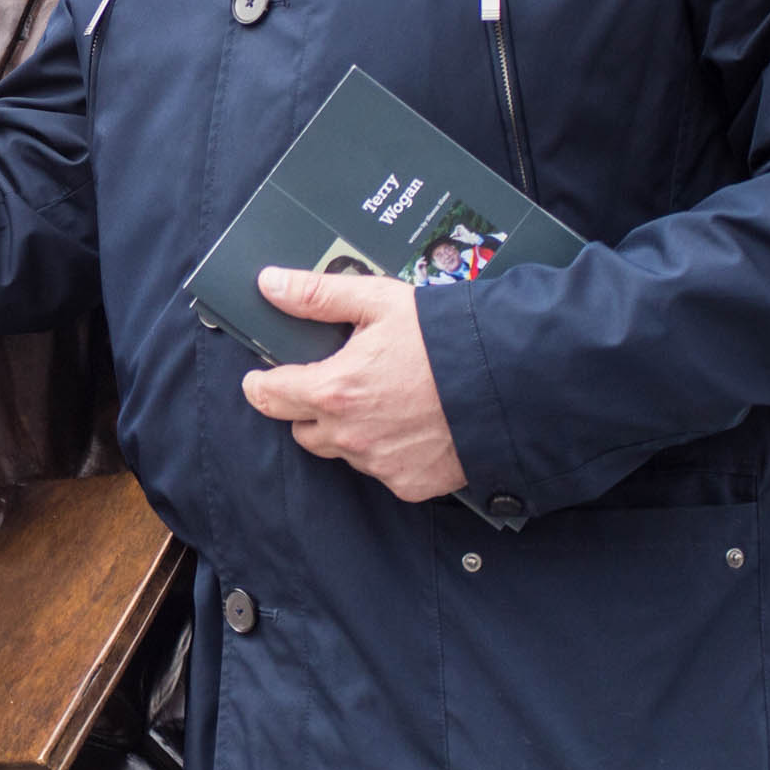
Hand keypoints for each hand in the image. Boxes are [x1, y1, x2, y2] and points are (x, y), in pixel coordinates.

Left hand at [242, 267, 467, 500]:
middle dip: (308, 408)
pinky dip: (387, 451)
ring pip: (342, 451)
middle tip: (337, 383)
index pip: (269, 397)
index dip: (260, 385)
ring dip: (349, 430)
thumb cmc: (445, 337)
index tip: (261, 378)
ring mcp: (379, 464)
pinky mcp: (409, 484)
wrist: (509, 382)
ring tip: (385, 399)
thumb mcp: (380, 302)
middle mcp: (350, 435)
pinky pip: (381, 470)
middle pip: (302, 430)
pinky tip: (412, 424)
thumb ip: (318, 296)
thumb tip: (270, 285)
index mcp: (333, 390)